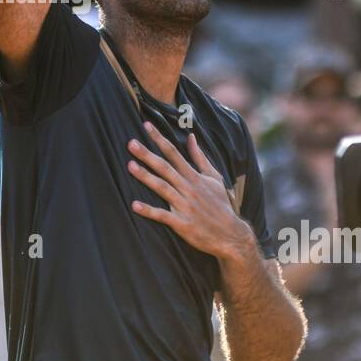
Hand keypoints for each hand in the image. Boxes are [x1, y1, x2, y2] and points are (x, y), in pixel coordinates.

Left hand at [127, 122, 255, 261]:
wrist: (230, 234)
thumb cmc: (220, 205)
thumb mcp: (214, 178)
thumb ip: (201, 157)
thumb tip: (191, 137)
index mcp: (194, 177)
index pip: (174, 153)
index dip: (160, 139)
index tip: (146, 126)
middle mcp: (188, 188)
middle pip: (165, 168)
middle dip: (148, 154)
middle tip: (131, 143)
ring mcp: (185, 205)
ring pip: (162, 187)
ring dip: (146, 176)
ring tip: (130, 165)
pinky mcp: (182, 223)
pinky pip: (163, 216)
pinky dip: (149, 211)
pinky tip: (134, 205)